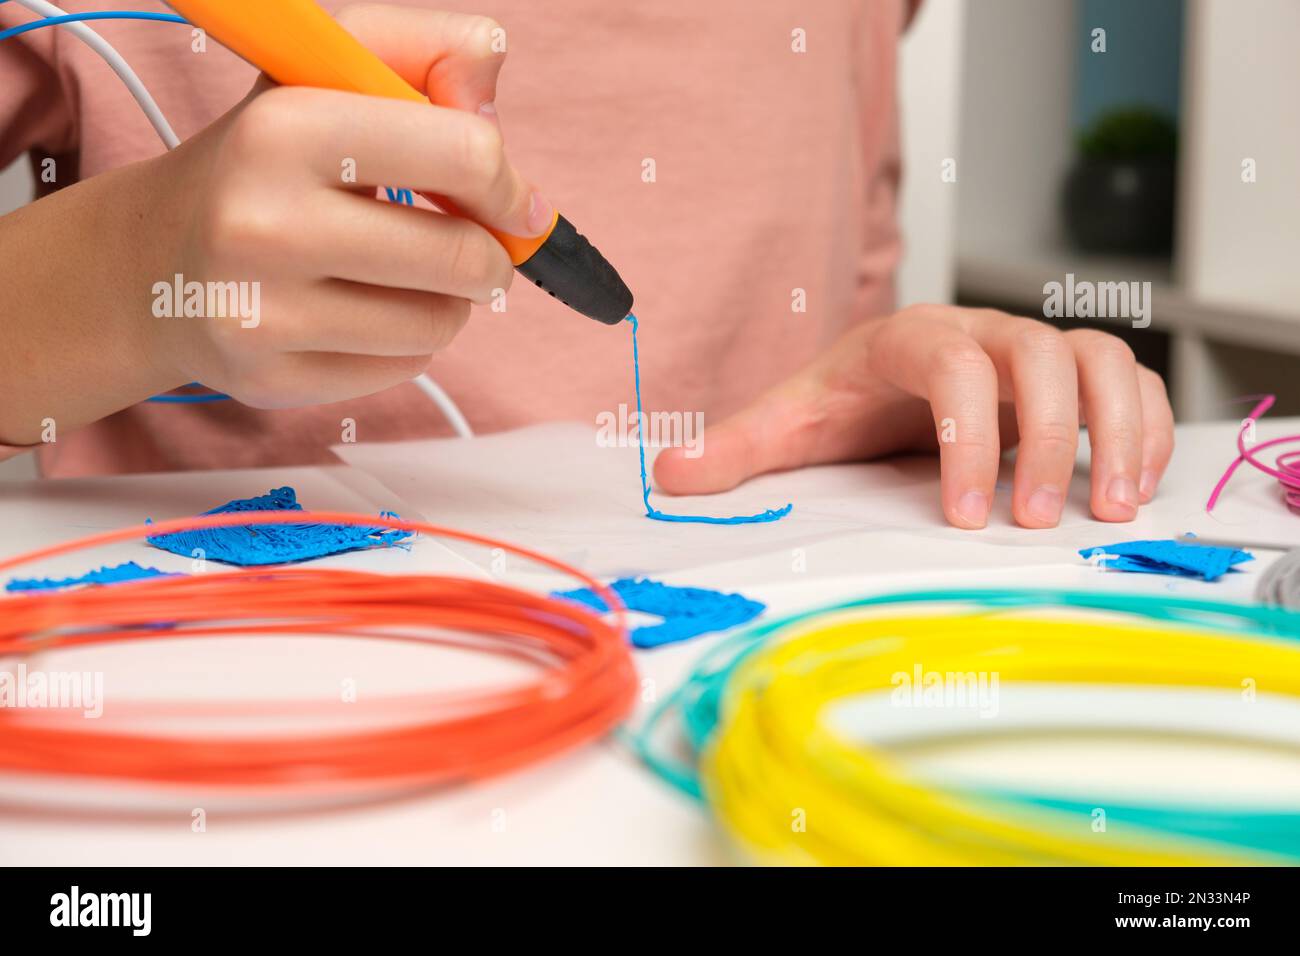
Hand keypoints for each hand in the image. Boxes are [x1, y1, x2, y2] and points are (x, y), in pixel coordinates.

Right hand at [151, 5, 545, 406]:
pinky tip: (366, 315)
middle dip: (490, 256)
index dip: (507, 183)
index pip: (465, 154)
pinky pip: (403, 368)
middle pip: (462, 256)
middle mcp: (263, 223)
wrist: (154, 261)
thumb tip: (490, 101)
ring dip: (449, 301)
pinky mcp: (269, 379)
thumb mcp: (330, 72)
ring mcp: (260, 312)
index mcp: (285, 128)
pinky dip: (407, 343)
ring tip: (408, 276)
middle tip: (472, 249)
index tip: (508, 198)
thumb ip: (428, 52)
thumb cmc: (269, 161)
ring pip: (438, 322)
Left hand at [654, 305, 1173, 528]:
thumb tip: (667, 475)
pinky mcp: (1069, 376)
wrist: (883, 374)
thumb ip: (738, 446)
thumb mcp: (790, 421)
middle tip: (1037, 521)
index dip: (966, 436)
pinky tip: (1129, 485)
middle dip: (1051, 439)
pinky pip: (1129, 381)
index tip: (961, 516)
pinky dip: (1143, 427)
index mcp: (912, 339)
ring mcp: (1030, 350)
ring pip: (1102, 359)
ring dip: (1118, 430)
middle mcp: (981, 332)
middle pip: (1044, 355)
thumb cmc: (842, 398)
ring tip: (1107, 509)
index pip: (956, 366)